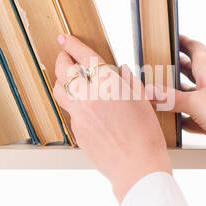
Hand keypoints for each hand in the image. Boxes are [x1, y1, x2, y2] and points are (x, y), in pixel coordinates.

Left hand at [51, 34, 172, 202]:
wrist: (137, 167)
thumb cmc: (146, 135)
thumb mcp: (142, 100)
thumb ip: (128, 81)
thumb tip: (119, 70)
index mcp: (107, 85)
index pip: (83, 57)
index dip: (71, 44)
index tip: (64, 38)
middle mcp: (88, 97)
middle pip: (63, 71)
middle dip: (62, 60)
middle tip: (65, 55)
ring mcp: (79, 115)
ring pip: (60, 91)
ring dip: (63, 81)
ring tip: (71, 80)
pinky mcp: (77, 131)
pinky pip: (70, 112)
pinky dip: (75, 105)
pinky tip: (88, 109)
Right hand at [150, 34, 205, 193]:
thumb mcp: (195, 102)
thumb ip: (170, 98)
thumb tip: (149, 90)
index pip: (195, 48)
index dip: (182, 41)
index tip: (169, 37)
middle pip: (189, 70)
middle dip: (173, 68)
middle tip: (156, 65)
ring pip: (189, 94)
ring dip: (175, 95)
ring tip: (157, 93)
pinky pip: (192, 116)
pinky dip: (181, 117)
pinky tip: (171, 120)